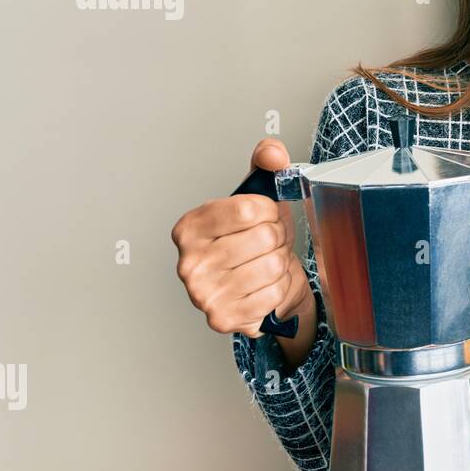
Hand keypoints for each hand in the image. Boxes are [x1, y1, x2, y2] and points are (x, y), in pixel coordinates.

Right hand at [171, 138, 312, 338]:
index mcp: (189, 227)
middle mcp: (189, 262)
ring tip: (266, 263)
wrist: (257, 289)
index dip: (269, 211)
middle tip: (267, 245)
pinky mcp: (223, 318)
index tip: (264, 217)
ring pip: (273, 265)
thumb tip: (272, 152)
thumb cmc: (253, 242)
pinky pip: (275, 293)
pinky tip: (266, 286)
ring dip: (280, 264)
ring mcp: (203, 294)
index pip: (248, 209)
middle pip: (264, 238)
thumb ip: (265, 165)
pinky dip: (280, 288)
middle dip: (277, 238)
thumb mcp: (256, 199)